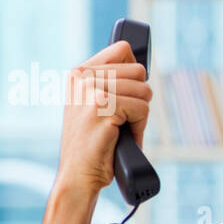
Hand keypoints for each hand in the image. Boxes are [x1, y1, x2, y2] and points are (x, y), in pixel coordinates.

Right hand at [54, 39, 152, 194]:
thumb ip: (113, 83)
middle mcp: (83, 77)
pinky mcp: (103, 107)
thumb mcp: (96, 105)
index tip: (126, 94)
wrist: (78, 174)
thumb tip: (142, 66)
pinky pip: (142, 109)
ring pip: (144, 91)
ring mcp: (91, 90)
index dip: (134, 74)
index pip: (123, 50)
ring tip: (121, 130)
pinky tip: (122, 137)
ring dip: (139, 116)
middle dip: (139, 99)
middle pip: (139, 71)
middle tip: (122, 120)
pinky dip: (139, 127)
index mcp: (79, 72)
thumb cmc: (94, 142)